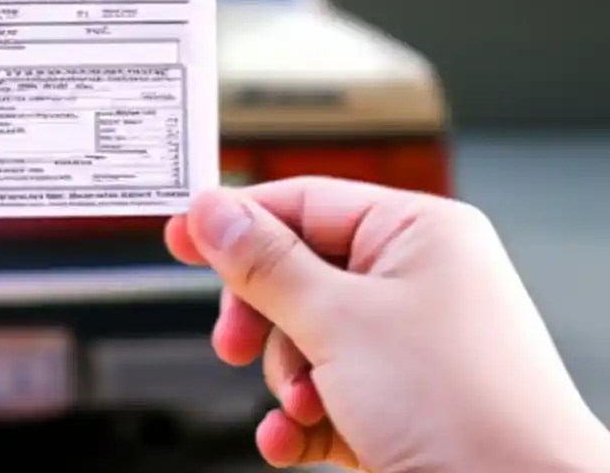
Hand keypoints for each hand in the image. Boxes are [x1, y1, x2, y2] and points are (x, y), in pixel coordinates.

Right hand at [166, 176, 609, 471]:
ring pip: (302, 339)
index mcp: (417, 235)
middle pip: (295, 275)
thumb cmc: (461, 409)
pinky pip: (322, 392)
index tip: (179, 235)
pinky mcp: (396, 403)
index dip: (237, 220)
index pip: (305, 202)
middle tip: (236, 343)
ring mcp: (406, 347)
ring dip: (289, 378)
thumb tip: (212, 211)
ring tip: (308, 405)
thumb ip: (265, 263)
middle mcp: (415, 283)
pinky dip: (300, 418)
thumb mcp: (339, 320)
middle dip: (264, 320)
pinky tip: (294, 438)